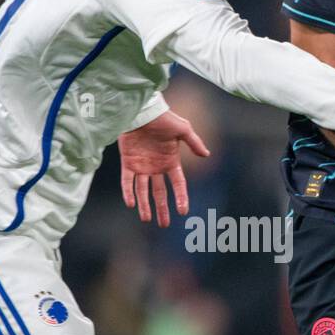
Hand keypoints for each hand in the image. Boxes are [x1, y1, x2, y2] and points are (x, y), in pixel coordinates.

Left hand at [118, 109, 210, 226]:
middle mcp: (156, 167)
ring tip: (147, 219)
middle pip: (160, 193)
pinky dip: (128, 192)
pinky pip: (127, 181)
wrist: (142, 110)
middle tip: (164, 224)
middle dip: (162, 208)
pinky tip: (131, 204)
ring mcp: (142, 166)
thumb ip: (194, 142)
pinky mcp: (128, 163)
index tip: (184, 211)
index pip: (178, 184)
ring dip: (145, 205)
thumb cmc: (164, 118)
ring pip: (143, 191)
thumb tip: (207, 155)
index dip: (181, 197)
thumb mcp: (183, 129)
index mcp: (171, 161)